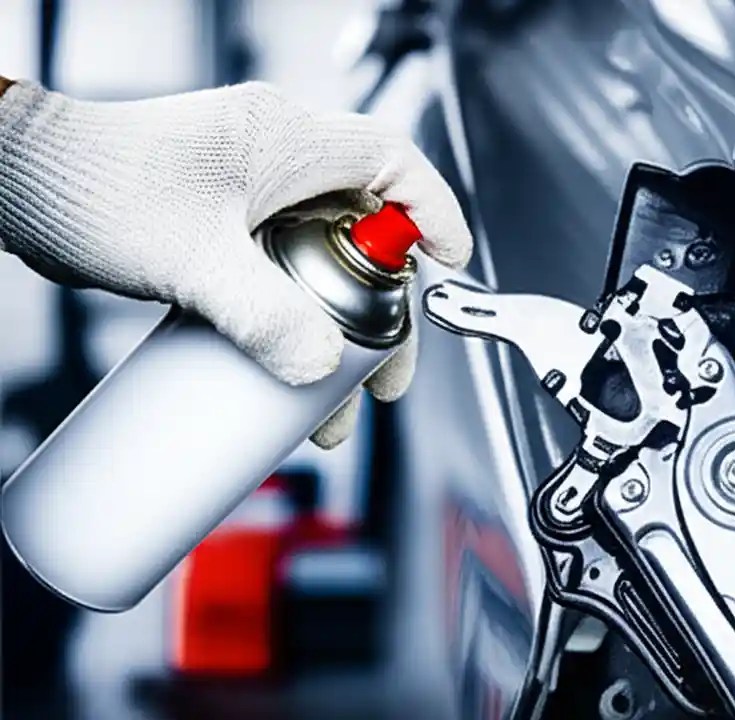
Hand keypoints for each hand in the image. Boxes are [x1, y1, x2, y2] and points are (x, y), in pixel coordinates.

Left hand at [0, 81, 471, 446]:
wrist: (18, 183)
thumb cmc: (95, 186)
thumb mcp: (192, 258)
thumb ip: (262, 314)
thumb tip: (318, 367)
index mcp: (286, 140)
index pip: (392, 163)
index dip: (433, 212)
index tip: (451, 263)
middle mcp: (276, 159)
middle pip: (365, 231)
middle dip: (383, 309)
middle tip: (383, 374)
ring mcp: (249, 190)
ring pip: (323, 259)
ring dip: (336, 326)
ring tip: (332, 399)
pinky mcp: (221, 221)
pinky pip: (280, 270)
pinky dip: (292, 318)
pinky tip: (284, 369)